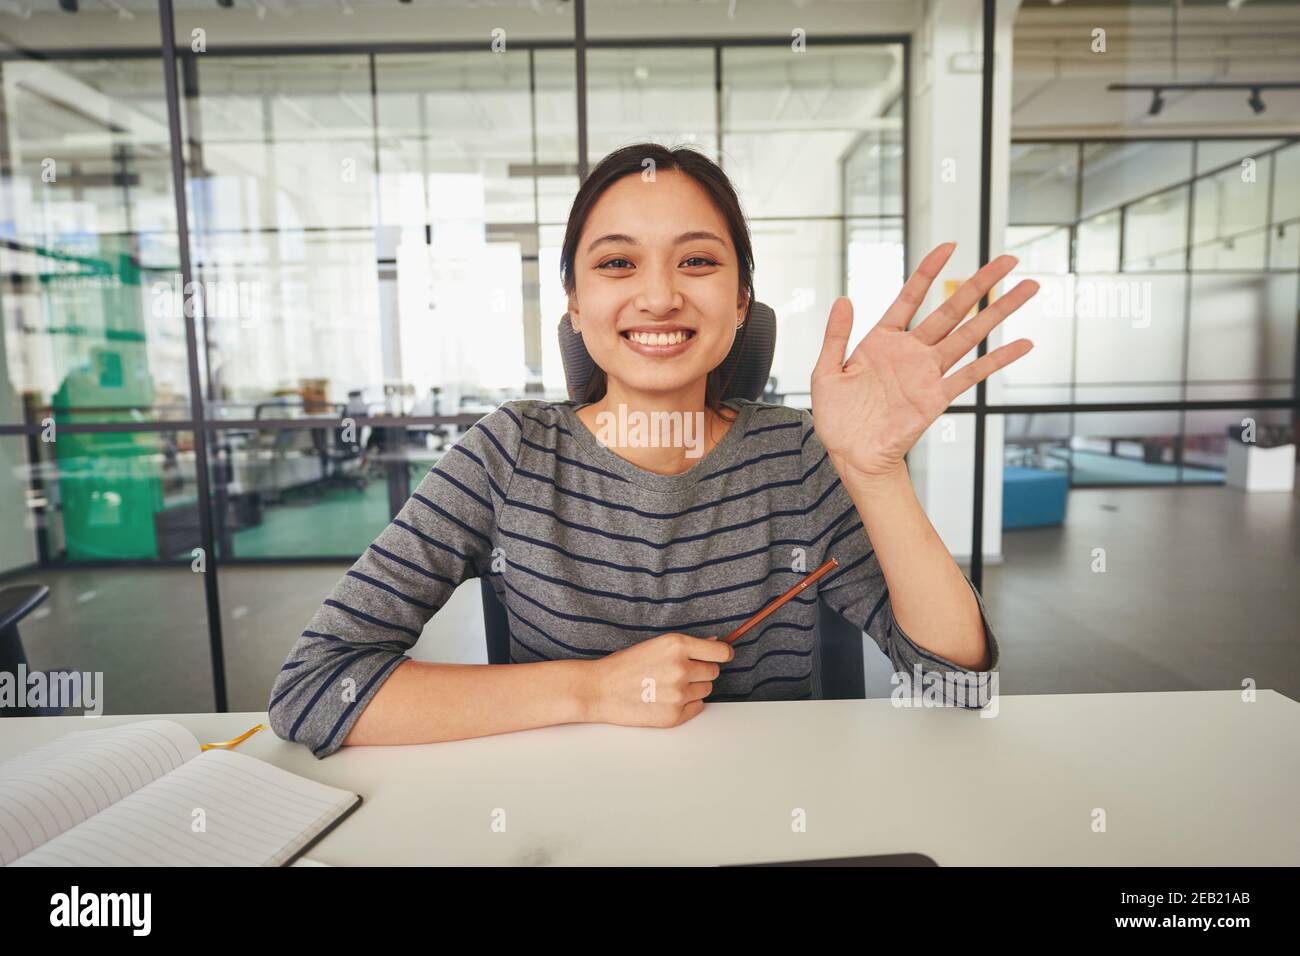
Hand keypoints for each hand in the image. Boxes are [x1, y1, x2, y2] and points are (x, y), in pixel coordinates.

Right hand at [585, 632, 732, 726]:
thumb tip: (715, 643)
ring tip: (667, 686)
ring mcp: (679, 694)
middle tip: (679, 672)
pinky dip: (686, 704)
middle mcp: (681, 668)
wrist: (600, 690)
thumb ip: (687, 646)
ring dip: (693, 688)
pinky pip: (697, 707)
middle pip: (713, 672)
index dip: (723, 654)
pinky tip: (665, 698)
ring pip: (705, 690)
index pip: (721, 652)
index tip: (722, 655)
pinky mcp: (675, 715)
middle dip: (701, 671)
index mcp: (677, 646)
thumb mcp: (655, 645)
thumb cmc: (624, 666)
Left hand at [811, 243, 1037, 481]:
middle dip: (980, 283)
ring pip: (969, 334)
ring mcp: (928, 373)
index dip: (928, 271)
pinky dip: (998, 359)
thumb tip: (843, 299)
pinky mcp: (938, 397)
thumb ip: (836, 337)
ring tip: (1027, 288)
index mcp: (882, 341)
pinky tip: (1022, 344)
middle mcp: (911, 352)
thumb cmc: (837, 418)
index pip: (910, 297)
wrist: (851, 456)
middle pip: (952, 309)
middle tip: (1008, 259)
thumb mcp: (826, 373)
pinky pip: (972, 374)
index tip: (950, 246)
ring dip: (998, 312)